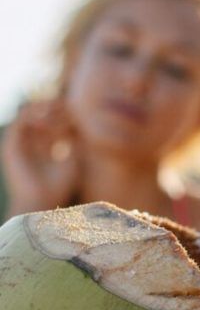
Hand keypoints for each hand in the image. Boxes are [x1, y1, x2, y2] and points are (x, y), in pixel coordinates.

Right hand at [1, 100, 79, 216]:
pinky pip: (20, 122)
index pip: (53, 119)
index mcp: (45, 146)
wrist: (41, 201)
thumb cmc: (60, 185)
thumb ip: (74, 138)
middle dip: (55, 108)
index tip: (78, 115)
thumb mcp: (74, 157)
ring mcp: (20, 144)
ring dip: (45, 110)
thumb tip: (77, 118)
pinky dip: (35, 117)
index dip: (65, 113)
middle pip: (40, 113)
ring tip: (59, 113)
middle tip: (69, 109)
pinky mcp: (11, 146)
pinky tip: (49, 122)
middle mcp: (30, 143)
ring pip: (29, 114)